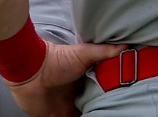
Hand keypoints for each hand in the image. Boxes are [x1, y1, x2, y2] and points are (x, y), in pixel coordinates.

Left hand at [2, 40, 123, 116]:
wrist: (31, 72)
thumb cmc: (56, 60)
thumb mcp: (83, 53)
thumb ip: (103, 51)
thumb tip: (126, 46)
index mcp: (84, 81)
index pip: (101, 91)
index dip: (110, 94)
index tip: (123, 96)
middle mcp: (77, 96)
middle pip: (94, 106)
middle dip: (102, 108)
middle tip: (117, 110)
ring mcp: (66, 108)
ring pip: (84, 115)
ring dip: (92, 115)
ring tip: (105, 116)